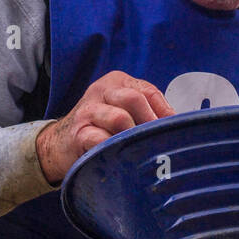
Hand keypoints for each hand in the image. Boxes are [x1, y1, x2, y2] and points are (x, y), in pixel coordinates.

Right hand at [36, 71, 174, 183]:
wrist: (59, 143)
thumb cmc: (101, 127)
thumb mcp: (123, 110)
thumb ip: (148, 112)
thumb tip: (179, 125)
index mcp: (117, 82)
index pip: (148, 91)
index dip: (164, 112)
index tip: (172, 129)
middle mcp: (101, 91)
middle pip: (134, 99)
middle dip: (150, 123)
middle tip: (157, 141)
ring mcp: (88, 111)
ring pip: (119, 118)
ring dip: (133, 137)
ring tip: (138, 149)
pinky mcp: (78, 134)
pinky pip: (101, 140)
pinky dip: (114, 149)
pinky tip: (119, 156)